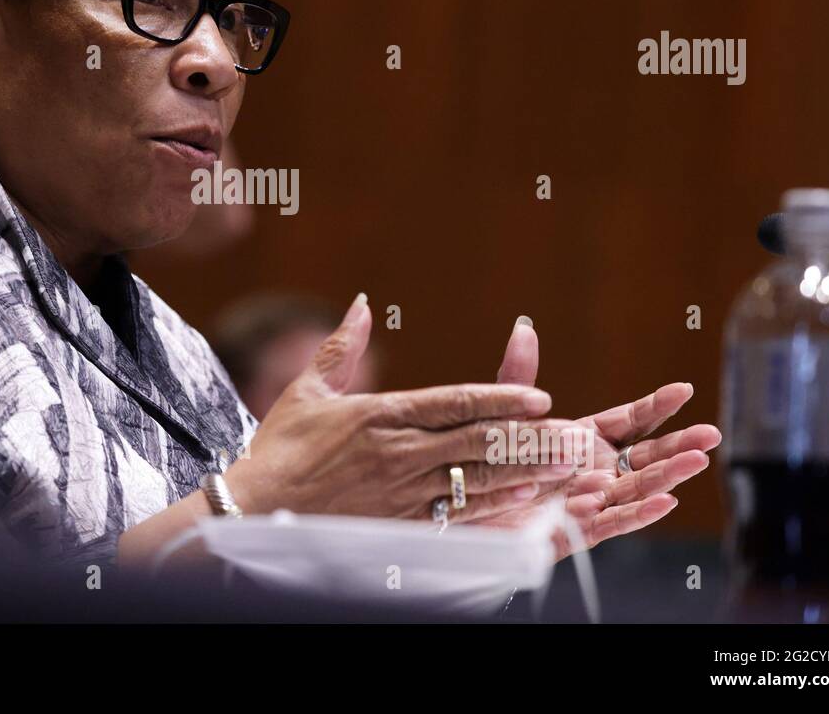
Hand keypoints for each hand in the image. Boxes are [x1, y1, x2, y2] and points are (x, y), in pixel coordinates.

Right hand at [225, 295, 584, 523]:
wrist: (254, 512)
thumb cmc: (278, 450)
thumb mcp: (308, 392)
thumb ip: (341, 347)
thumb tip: (363, 302)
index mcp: (379, 415)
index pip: (453, 402)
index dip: (500, 399)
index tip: (539, 398)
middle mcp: (397, 452)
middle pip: (477, 440)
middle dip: (531, 436)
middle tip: (574, 433)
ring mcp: (401, 492)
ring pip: (476, 478)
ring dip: (526, 471)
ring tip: (565, 466)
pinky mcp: (399, 525)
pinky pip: (457, 516)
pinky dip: (495, 508)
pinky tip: (525, 502)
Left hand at [468, 318, 721, 559]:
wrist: (465, 509)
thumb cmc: (490, 463)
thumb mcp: (506, 415)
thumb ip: (519, 377)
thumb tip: (524, 329)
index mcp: (583, 441)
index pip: (630, 421)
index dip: (656, 407)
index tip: (683, 389)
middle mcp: (593, 471)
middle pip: (644, 457)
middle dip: (678, 445)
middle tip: (711, 433)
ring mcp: (588, 502)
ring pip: (635, 488)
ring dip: (668, 476)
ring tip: (698, 460)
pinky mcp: (574, 531)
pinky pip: (611, 523)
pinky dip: (638, 513)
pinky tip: (665, 501)